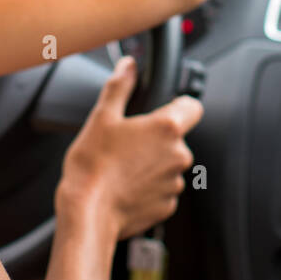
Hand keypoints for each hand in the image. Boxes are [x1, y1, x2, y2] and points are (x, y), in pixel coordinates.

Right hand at [56, 56, 201, 240]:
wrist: (87, 214)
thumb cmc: (93, 166)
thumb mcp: (102, 117)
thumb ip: (120, 86)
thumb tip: (128, 66)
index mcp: (167, 129)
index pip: (192, 106)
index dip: (178, 105)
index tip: (161, 109)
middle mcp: (178, 155)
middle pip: (176, 138)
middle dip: (157, 139)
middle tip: (127, 143)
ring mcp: (174, 183)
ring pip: (168, 165)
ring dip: (152, 164)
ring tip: (122, 167)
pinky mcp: (167, 207)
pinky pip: (162, 190)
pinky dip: (148, 187)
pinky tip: (125, 187)